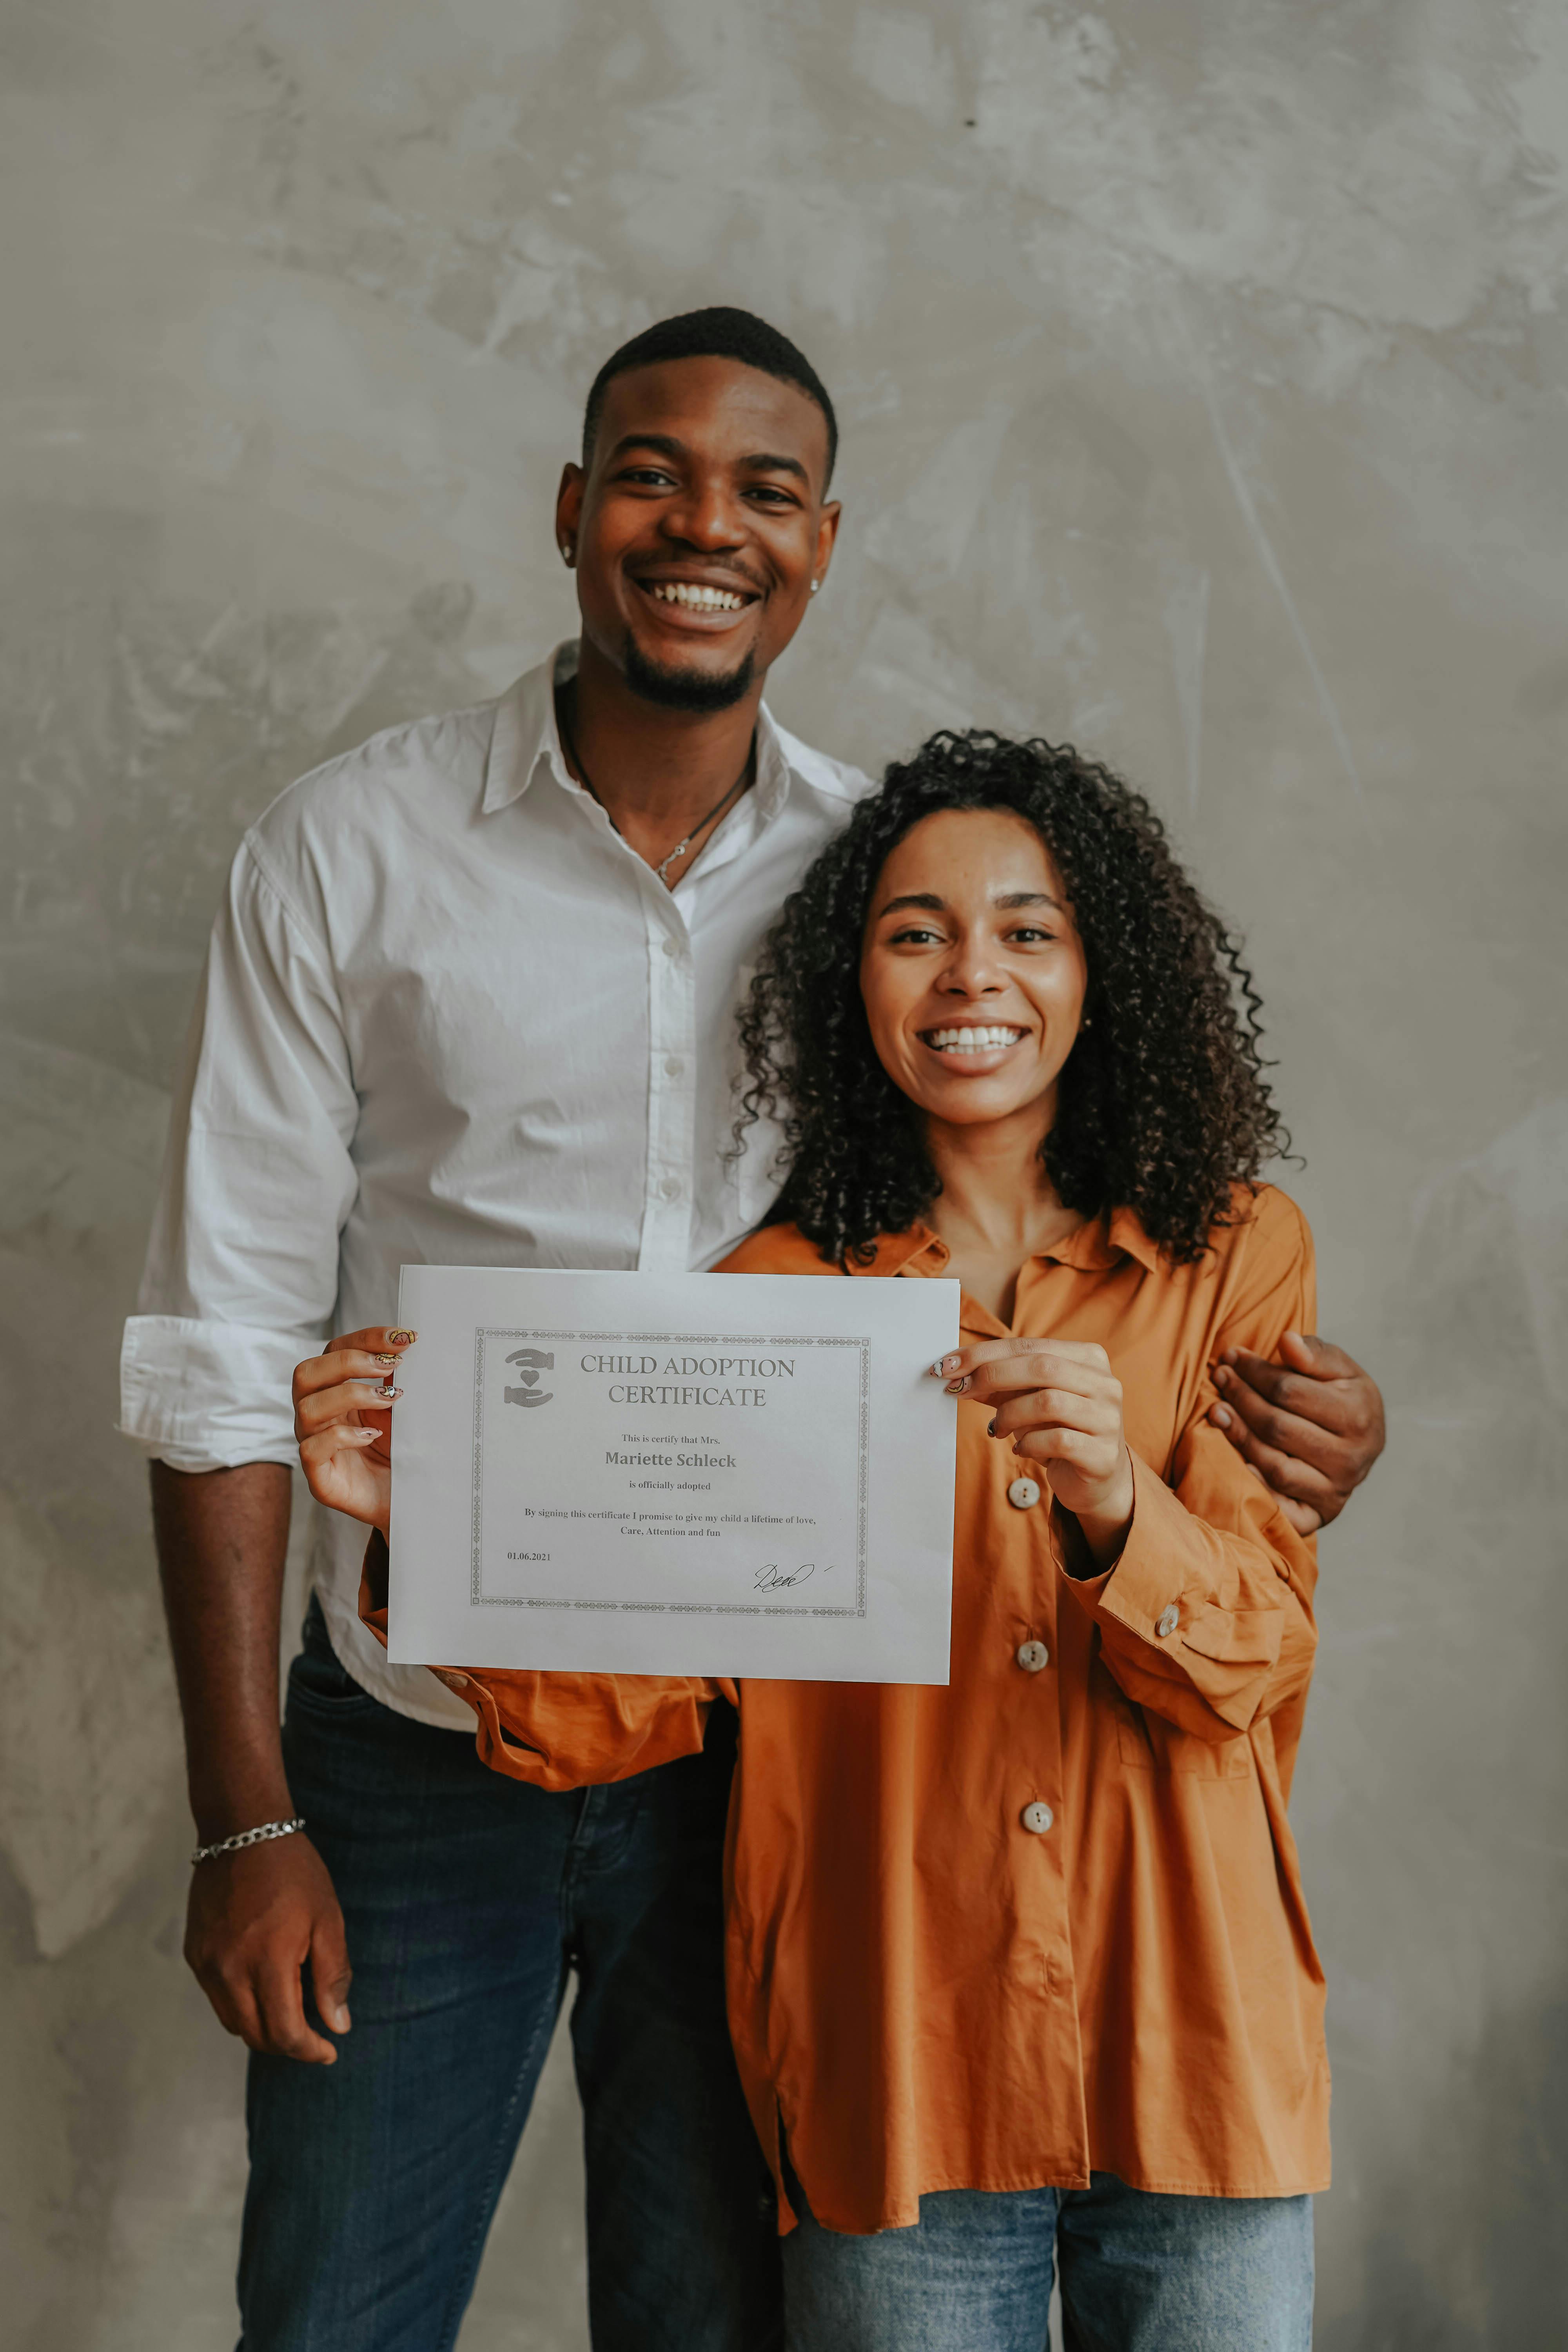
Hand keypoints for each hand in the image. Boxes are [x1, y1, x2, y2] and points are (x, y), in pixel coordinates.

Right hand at [185, 1833, 350, 2064]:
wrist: (243, 1830)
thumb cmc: (294, 1872)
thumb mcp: (327, 1919)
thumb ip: (332, 1976)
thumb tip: (338, 2025)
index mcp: (267, 1961)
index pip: (284, 2032)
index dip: (309, 2050)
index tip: (330, 2049)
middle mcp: (229, 1969)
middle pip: (255, 2035)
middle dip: (287, 2044)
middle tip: (313, 2035)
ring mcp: (206, 1963)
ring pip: (233, 2021)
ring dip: (262, 2027)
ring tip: (291, 2012)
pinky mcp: (194, 1953)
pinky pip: (217, 1996)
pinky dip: (240, 2004)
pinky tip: (262, 1985)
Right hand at [293, 1325, 415, 1535]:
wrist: (410, 1498)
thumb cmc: (402, 1449)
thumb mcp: (401, 1406)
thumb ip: (396, 1377)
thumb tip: (409, 1340)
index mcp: (334, 1390)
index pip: (333, 1350)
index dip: (365, 1339)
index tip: (403, 1338)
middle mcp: (317, 1415)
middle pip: (306, 1373)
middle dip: (349, 1362)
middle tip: (390, 1366)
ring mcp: (313, 1445)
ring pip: (307, 1408)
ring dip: (350, 1395)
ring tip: (388, 1400)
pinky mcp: (319, 1476)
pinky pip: (311, 1448)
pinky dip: (342, 1436)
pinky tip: (372, 1437)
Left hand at [937, 1338, 1132, 1568]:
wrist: (1099, 1479)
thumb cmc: (1060, 1431)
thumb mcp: (1029, 1401)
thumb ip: (1001, 1384)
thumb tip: (957, 1371)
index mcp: (1088, 1359)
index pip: (1030, 1345)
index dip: (985, 1353)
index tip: (948, 1365)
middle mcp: (1105, 1384)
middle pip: (1042, 1366)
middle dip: (992, 1375)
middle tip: (959, 1390)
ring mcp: (1107, 1419)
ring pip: (1049, 1402)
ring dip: (1009, 1415)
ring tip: (997, 1428)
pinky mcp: (1102, 1454)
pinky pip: (1057, 1440)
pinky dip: (1028, 1443)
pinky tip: (1020, 1449)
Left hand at [1210, 1331, 1385, 1536]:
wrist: (1363, 1444)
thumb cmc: (1344, 1398)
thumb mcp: (1340, 1369)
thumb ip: (1314, 1353)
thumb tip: (1286, 1340)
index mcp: (1359, 1416)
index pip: (1290, 1391)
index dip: (1255, 1371)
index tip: (1232, 1356)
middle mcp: (1351, 1458)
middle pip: (1278, 1427)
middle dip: (1241, 1398)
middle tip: (1219, 1377)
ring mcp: (1336, 1490)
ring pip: (1275, 1466)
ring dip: (1239, 1437)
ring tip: (1216, 1410)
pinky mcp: (1321, 1515)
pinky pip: (1282, 1507)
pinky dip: (1256, 1486)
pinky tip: (1235, 1462)